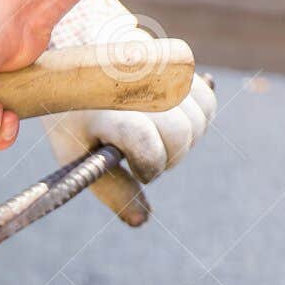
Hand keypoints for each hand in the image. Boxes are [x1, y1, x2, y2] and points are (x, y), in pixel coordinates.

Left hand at [45, 71, 214, 183]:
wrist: (79, 68)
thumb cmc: (75, 121)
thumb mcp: (79, 159)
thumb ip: (112, 189)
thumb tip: (142, 220)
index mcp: (103, 107)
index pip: (144, 139)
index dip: (149, 165)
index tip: (138, 169)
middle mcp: (136, 84)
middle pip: (180, 133)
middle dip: (168, 158)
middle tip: (145, 157)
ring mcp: (160, 70)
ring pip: (199, 120)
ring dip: (182, 142)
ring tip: (154, 139)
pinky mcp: (180, 64)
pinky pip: (208, 104)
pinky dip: (197, 122)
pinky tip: (170, 122)